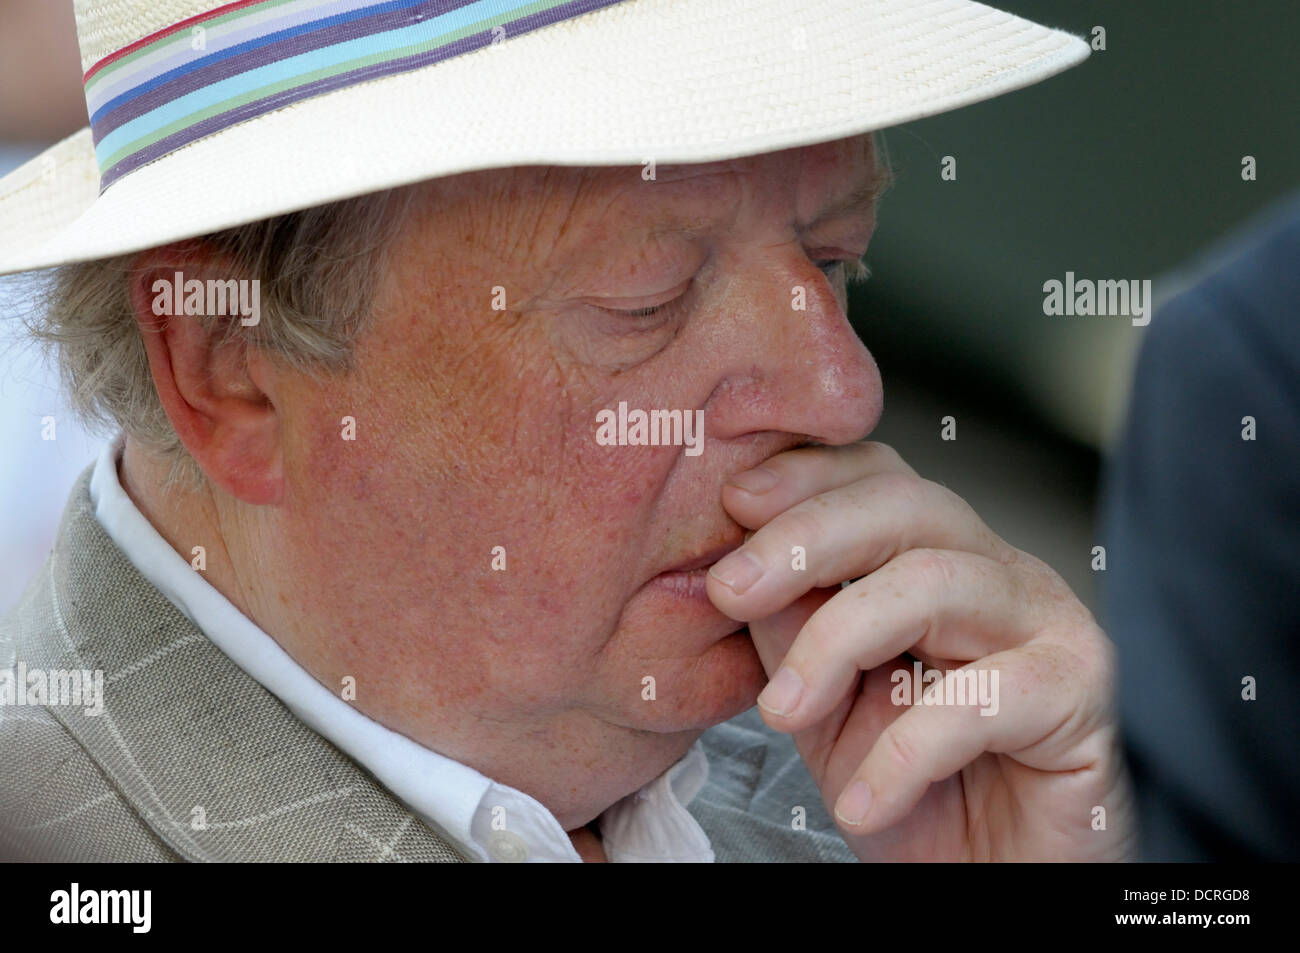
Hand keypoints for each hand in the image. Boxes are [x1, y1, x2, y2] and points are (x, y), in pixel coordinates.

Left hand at [706, 442, 1134, 860]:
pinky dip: (905, 752)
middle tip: (730, 589)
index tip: (732, 501)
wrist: (996, 882)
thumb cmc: (917, 794)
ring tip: (782, 712)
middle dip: (807, 537)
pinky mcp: (1081, 692)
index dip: (808, 476)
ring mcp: (1047, 624)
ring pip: (935, 583)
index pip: (880, 479)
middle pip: (909, 506)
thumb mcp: (826, 709)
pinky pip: (984, 698)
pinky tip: (862, 803)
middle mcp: (998, 575)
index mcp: (938, 561)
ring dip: (837, 641)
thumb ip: (791, 632)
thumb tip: (738, 568)